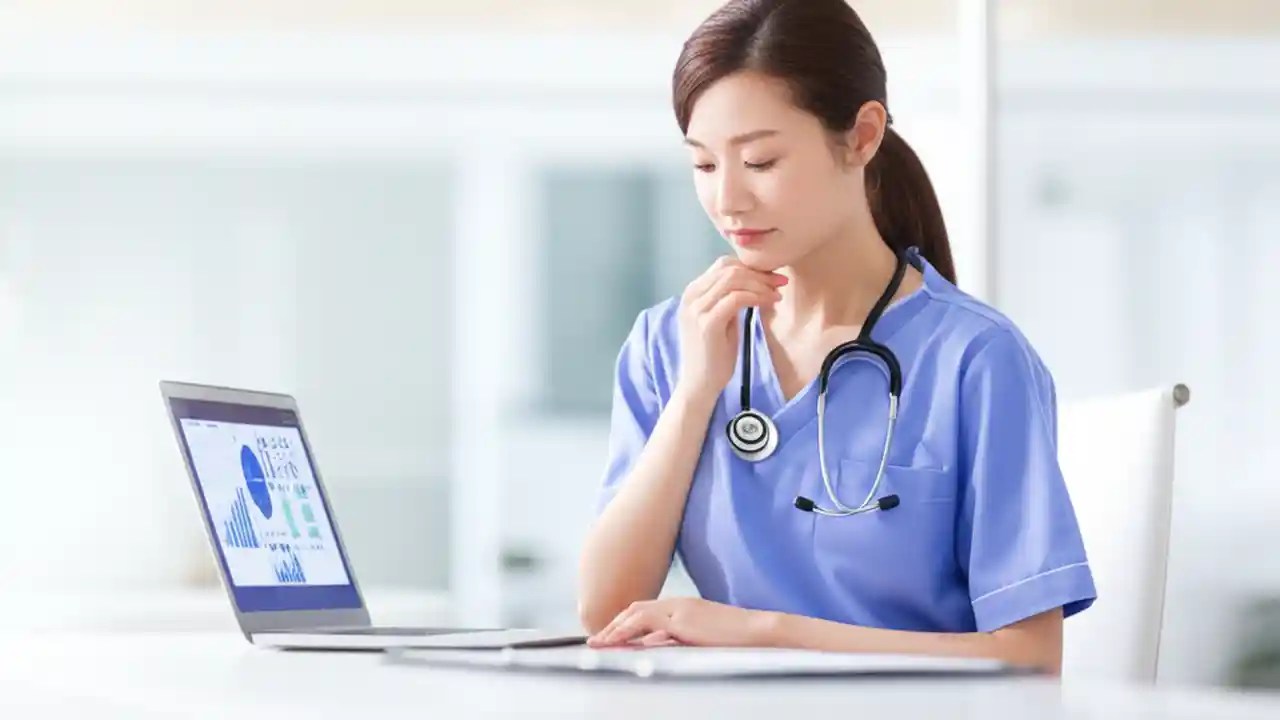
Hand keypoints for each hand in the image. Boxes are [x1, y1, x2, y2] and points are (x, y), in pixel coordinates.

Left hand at [585, 597, 776, 647]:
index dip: (624, 623)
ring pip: (636, 614)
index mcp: (683, 607)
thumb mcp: (701, 638)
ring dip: (615, 629)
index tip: (609, 637)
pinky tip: (616, 642)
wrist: (759, 632)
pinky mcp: (684, 619)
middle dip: (613, 625)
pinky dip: (628, 631)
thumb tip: (651, 645)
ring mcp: (680, 609)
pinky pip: (647, 622)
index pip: (645, 611)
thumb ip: (677, 639)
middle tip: (596, 641)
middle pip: (635, 609)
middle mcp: (678, 604)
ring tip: (598, 643)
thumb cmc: (736, 639)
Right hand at [676, 257, 787, 403]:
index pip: (723, 265)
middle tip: (780, 282)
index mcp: (692, 292)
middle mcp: (691, 296)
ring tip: (777, 294)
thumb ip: (728, 299)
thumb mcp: (720, 319)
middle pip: (729, 268)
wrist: (699, 384)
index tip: (772, 276)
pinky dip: (757, 297)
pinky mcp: (707, 324)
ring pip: (733, 279)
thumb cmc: (713, 354)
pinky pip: (736, 298)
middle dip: (759, 273)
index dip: (750, 266)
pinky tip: (769, 303)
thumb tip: (754, 281)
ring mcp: (697, 309)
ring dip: (760, 284)